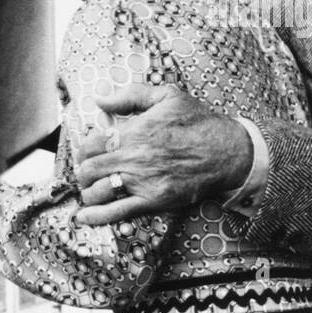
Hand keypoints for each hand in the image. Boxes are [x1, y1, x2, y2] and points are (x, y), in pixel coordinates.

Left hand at [73, 84, 252, 225]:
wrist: (228, 152)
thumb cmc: (199, 123)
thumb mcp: (167, 96)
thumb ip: (130, 95)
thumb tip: (100, 98)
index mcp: (133, 132)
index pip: (90, 144)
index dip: (84, 149)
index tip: (89, 152)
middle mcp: (133, 158)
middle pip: (89, 169)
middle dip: (83, 171)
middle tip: (88, 171)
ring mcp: (142, 182)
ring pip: (97, 191)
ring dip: (88, 191)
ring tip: (91, 189)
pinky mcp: (153, 200)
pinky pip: (117, 211)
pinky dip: (97, 216)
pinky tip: (84, 217)